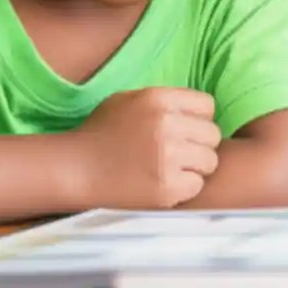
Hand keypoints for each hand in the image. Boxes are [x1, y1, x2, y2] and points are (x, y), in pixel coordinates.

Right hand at [67, 87, 221, 208]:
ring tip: (173, 168)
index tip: (185, 129)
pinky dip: (185, 187)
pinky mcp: (166, 188)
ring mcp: (167, 158)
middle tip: (179, 152)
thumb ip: (165, 100)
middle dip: (199, 144)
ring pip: (210, 161)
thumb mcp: (129, 100)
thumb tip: (199, 108)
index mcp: (159, 99)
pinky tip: (165, 183)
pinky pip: (197, 185)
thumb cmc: (101, 133)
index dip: (198, 119)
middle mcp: (166, 125)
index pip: (207, 106)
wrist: (74, 169)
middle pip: (212, 135)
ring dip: (195, 166)